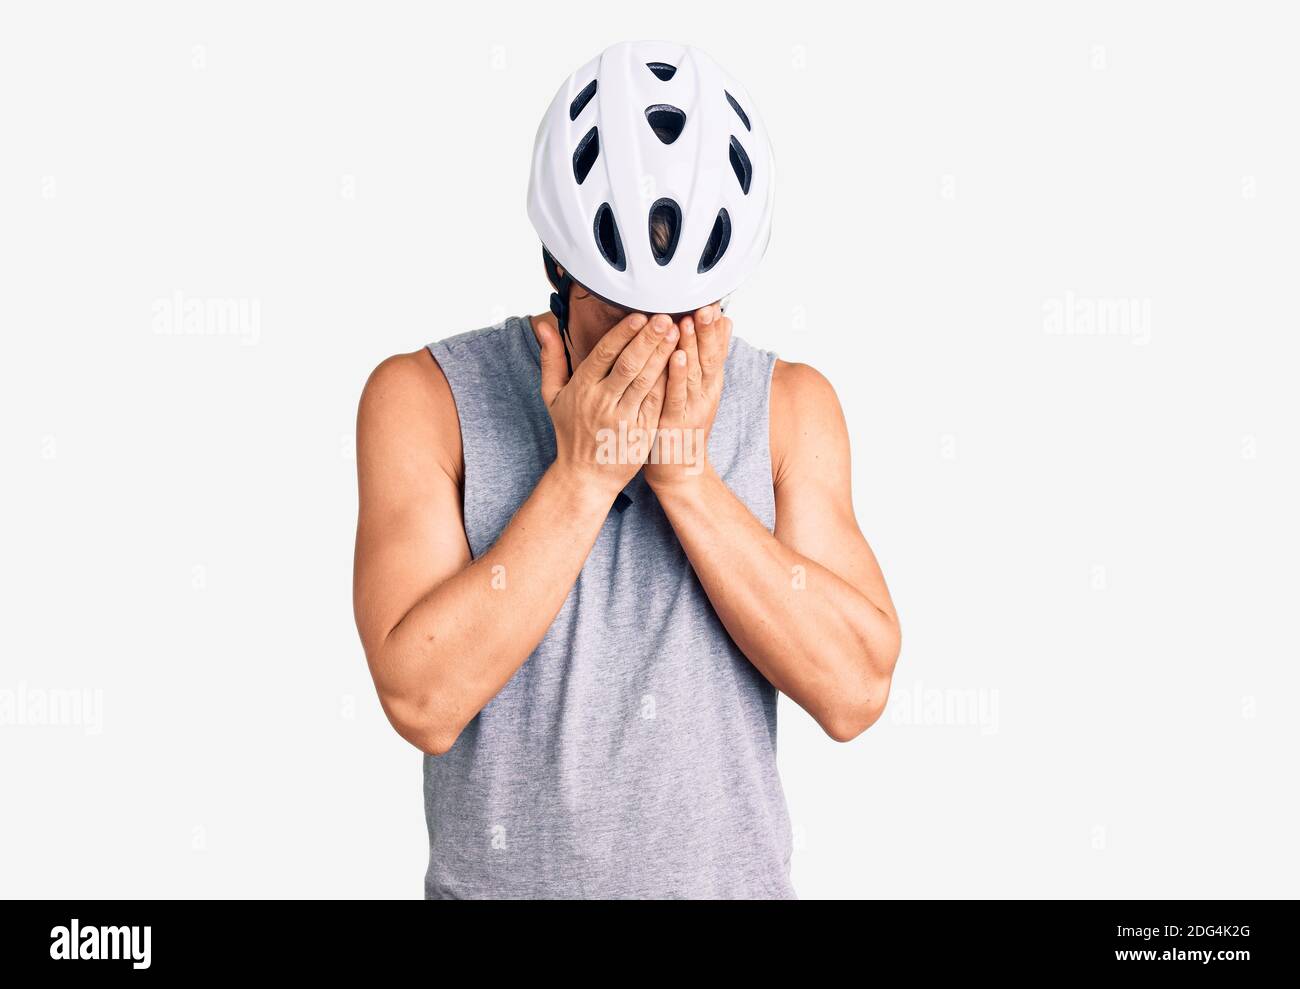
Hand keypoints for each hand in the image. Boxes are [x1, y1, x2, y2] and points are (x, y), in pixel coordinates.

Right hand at [536, 311, 678, 500]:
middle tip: (665, 318)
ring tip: (677, 334)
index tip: (639, 315)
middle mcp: (602, 402)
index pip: (604, 355)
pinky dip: (668, 382)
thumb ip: (551, 359)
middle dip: (648, 340)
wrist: (585, 477)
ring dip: (662, 356)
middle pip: (628, 365)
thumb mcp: (553, 396)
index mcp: (582, 389)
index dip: (622, 334)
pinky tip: (680, 364)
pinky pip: (656, 403)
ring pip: (645, 382)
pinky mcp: (641, 432)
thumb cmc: (571, 432)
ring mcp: (623, 418)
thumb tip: (542, 325)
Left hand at [643, 303, 730, 490]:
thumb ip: (711, 356)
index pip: (716, 349)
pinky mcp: (676, 422)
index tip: (714, 300)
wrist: (679, 469)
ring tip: (691, 321)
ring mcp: (692, 407)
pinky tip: (676, 357)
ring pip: (694, 372)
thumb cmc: (683, 424)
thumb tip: (726, 322)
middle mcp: (705, 393)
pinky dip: (678, 375)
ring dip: (692, 346)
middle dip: (708, 329)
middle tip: (706, 304)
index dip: (715, 326)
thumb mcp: (701, 388)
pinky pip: (677, 395)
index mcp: (709, 383)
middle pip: (709, 356)